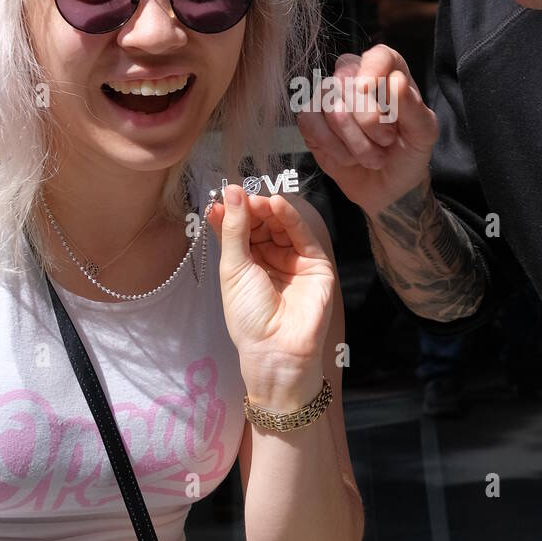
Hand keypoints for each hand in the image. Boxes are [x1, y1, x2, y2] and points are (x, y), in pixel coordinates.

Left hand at [207, 186, 335, 403]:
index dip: (235, 213)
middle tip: (243, 197)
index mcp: (247, 264)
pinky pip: (302, 236)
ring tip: (258, 201)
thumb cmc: (248, 314)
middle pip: (263, 224)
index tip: (226, 196)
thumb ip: (234, 229)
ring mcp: (294, 260)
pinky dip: (290, 217)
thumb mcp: (233, 269)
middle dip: (252, 209)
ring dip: (269, 210)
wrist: (277, 348)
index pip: (243, 230)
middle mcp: (271, 259)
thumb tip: (231, 192)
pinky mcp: (315, 263)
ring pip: (282, 226)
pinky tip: (276, 204)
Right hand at [295, 46, 438, 216]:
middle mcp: (356, 76)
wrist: (388, 186)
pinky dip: (334, 148)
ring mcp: (329, 96)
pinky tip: (349, 158)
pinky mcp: (310, 118)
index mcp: (389, 71)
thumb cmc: (407, 152)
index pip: (378, 56)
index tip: (369, 87)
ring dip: (355, 141)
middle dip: (370, 122)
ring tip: (373, 156)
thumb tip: (396, 81)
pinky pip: (311, 123)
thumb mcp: (423, 134)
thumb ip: (413, 107)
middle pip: (349, 83)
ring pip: (331, 106)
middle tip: (387, 142)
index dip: (373, 69)